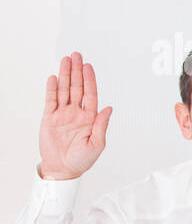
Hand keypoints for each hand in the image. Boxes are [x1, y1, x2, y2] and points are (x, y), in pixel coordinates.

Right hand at [38, 52, 112, 180]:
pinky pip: (50, 100)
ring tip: (65, 60)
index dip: (89, 80)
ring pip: (63, 90)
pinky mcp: (49, 118)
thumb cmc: (81, 160)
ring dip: (64, 75)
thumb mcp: (97, 144)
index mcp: (90, 118)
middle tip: (76, 55)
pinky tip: (53, 78)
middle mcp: (76, 112)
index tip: (88, 66)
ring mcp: (62, 114)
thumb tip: (109, 109)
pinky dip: (52, 89)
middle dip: (77, 71)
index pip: (90, 94)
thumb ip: (101, 125)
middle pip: (76, 87)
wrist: (62, 169)